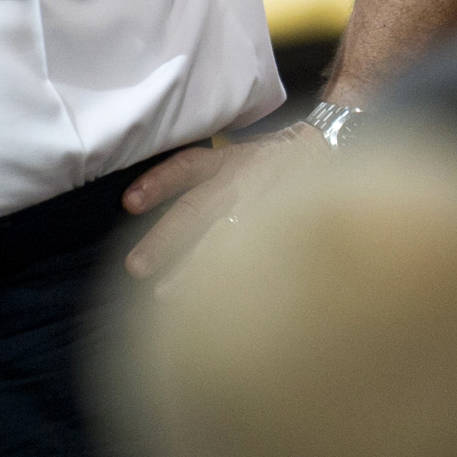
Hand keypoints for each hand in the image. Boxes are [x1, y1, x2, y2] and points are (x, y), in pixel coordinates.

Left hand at [121, 126, 323, 282]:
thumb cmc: (268, 160)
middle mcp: (242, 180)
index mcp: (227, 160)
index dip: (156, 183)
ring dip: (194, 267)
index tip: (128, 203)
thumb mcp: (232, 154)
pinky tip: (218, 304)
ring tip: (166, 295)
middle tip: (136, 267)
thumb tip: (133, 203)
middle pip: (197, 208)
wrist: (328, 152)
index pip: (185, 167)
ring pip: (225, 237)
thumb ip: (192, 175)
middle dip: (165, 238)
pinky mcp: (285, 226)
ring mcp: (265, 205)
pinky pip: (260, 255)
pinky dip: (237, 279)